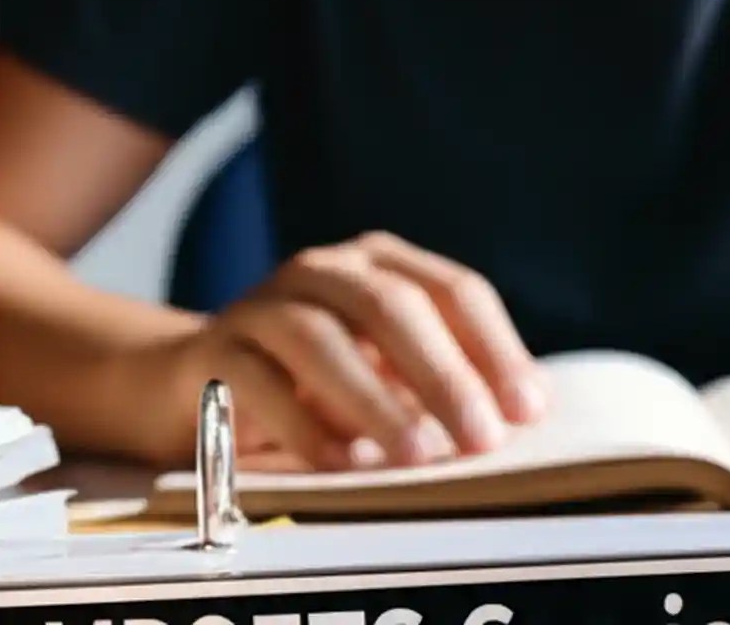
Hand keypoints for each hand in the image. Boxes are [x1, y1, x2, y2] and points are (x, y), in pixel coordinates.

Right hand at [167, 231, 545, 469]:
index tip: (528, 410)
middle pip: (393, 308)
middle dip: (444, 376)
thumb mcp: (392, 370)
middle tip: (481, 438)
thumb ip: (452, 378)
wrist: (201, 376)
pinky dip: (305, 428)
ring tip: (418, 455)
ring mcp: (264, 303)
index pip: (456, 292)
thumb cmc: (320, 376)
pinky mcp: (214, 351)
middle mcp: (326, 270)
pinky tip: (343, 465)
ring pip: (321, 339)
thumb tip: (527, 408)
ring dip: (376, 402)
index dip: (496, 349)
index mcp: (383, 265)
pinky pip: (259, 384)